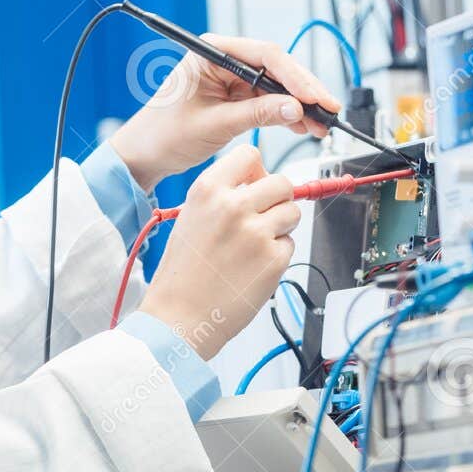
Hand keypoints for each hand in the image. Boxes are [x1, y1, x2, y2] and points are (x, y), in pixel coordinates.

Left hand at [107, 34, 341, 191]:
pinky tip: (303, 126)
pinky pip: (268, 100)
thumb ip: (257, 115)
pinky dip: (286, 113)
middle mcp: (223, 57)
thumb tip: (296, 108)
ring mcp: (231, 75)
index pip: (265, 56)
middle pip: (276, 68)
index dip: (296, 77)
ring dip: (299, 105)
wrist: (144, 155)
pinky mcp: (235, 94)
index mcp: (211, 51)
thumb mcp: (214, 125)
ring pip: (276, 85)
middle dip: (304, 92)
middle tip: (329, 111)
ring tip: (321, 125)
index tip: (316, 98)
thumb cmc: (165, 135)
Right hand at [138, 145, 300, 360]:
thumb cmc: (182, 273)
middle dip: (278, 198)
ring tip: (255, 245)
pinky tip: (253, 267)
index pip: (250, 155)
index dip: (258, 170)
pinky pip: (290, 244)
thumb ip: (222, 196)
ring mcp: (256, 232)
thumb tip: (259, 184)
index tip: (256, 182)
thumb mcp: (191, 217)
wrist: (179, 316)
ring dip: (281, 226)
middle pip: (281, 182)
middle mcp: (233, 206)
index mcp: (207, 190)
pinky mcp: (273, 258)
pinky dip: (278, 254)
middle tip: (263, 217)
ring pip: (293, 212)